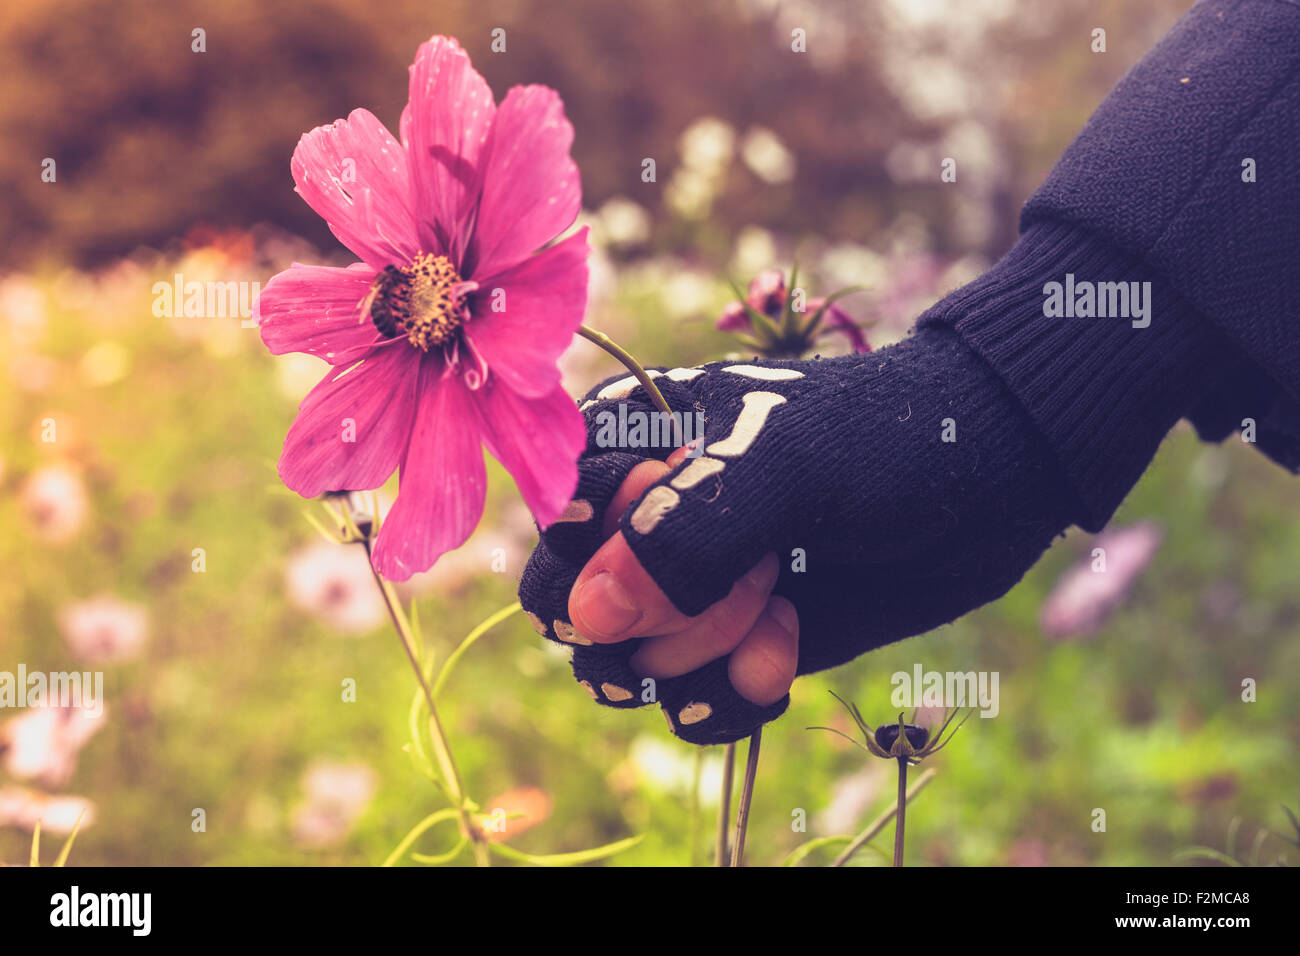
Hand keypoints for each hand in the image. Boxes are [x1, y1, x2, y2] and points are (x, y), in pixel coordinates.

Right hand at [519, 325, 1077, 743]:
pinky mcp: (731, 642)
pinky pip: (687, 707)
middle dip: (665, 620)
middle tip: (756, 579)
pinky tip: (783, 652)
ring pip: (632, 670)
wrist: (989, 477)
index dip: (617, 563)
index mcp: (624, 446)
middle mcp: (641, 520)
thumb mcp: (784, 466)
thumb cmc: (884, 440)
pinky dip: (734, 695)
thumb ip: (682, 537)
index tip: (709, 536)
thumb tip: (587, 620)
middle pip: (580, 616)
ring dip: (706, 658)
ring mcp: (686, 587)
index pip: (554, 540)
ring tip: (780, 612)